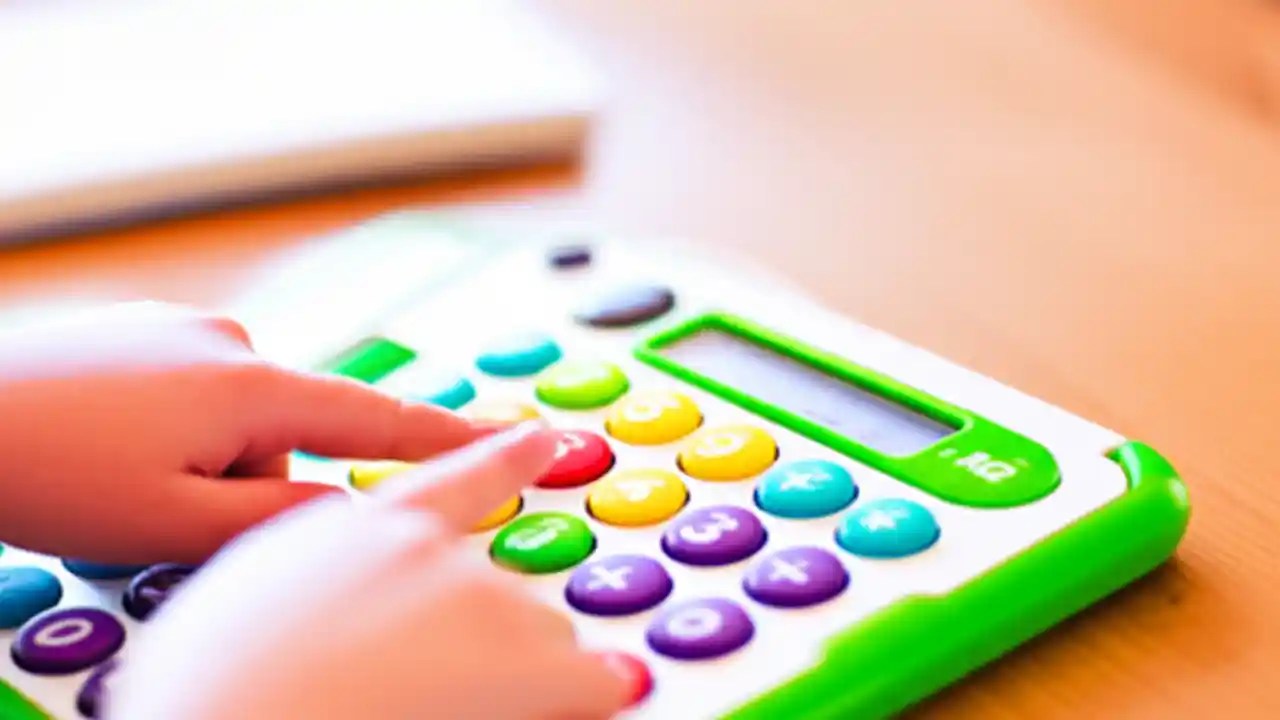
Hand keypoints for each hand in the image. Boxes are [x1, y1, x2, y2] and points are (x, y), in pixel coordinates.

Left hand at [0, 301, 491, 563]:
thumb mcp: (170, 525)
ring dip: (199, 462)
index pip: (379, 419)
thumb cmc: (40, 468)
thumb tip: (350, 510)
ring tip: (114, 478)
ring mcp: (186, 329)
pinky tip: (104, 444)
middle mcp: (231, 342)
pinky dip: (168, 431)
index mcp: (251, 388)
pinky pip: (193, 395)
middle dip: (244, 485)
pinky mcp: (147, 331)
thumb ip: (280, 520)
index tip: (521, 433)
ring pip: (235, 421)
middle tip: (158, 512)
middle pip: (287, 438)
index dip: (455, 434)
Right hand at [106, 422, 630, 719]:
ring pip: (541, 642)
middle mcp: (433, 551)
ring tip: (429, 715)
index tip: (545, 442)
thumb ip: (314, 573)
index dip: (507, 457)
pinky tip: (532, 717)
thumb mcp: (245, 599)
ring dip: (513, 681)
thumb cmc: (211, 690)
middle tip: (417, 693)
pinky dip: (574, 704)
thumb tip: (339, 593)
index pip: (452, 477)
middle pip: (497, 591)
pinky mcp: (529, 665)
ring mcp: (485, 602)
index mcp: (361, 530)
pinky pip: (593, 684)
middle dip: (479, 642)